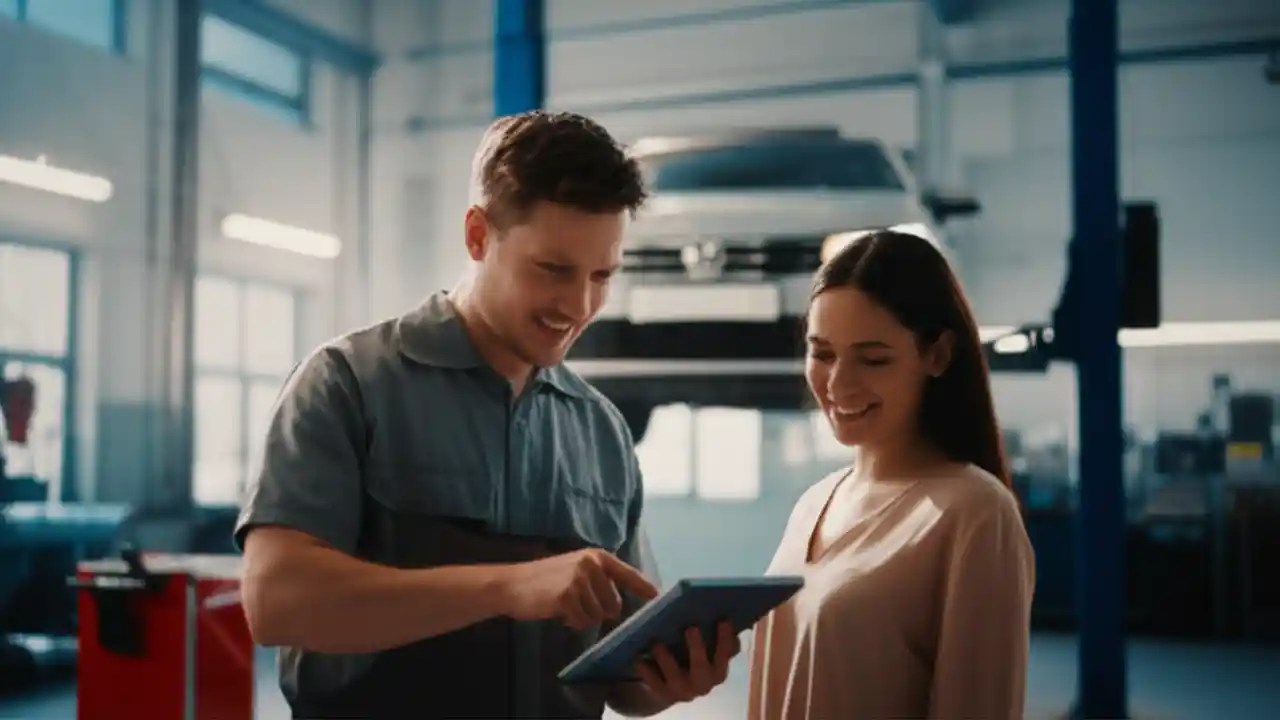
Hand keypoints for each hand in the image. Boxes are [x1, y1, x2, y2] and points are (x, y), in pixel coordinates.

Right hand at [501, 549, 658, 629]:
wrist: (513, 583)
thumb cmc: (546, 579)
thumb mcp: (576, 569)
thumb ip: (600, 580)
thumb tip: (621, 602)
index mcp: (597, 556)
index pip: (628, 574)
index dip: (644, 588)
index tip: (659, 598)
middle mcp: (591, 564)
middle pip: (614, 604)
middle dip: (598, 611)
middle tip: (577, 604)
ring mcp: (579, 579)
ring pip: (598, 615)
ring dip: (583, 617)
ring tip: (565, 604)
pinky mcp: (567, 596)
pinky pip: (582, 621)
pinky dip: (572, 621)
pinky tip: (558, 610)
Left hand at [634, 621, 740, 704]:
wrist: (671, 683)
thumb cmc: (689, 651)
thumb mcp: (702, 643)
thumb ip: (707, 629)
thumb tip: (707, 605)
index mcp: (718, 668)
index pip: (726, 654)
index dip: (726, 639)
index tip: (723, 620)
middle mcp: (704, 683)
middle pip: (702, 667)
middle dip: (697, 648)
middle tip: (691, 628)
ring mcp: (684, 692)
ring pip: (676, 678)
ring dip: (668, 660)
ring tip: (657, 643)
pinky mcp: (664, 695)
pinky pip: (655, 684)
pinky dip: (647, 671)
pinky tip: (639, 658)